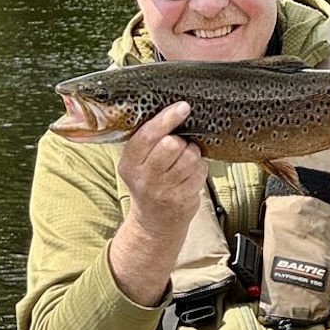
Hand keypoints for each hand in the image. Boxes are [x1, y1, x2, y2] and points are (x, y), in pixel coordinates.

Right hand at [117, 101, 208, 237]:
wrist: (154, 222)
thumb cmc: (148, 184)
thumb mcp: (137, 164)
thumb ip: (147, 142)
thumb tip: (173, 111)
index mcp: (130, 164)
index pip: (148, 135)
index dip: (167, 119)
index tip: (182, 107)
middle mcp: (145, 178)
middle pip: (172, 145)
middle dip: (180, 140)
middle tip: (178, 145)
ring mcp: (165, 190)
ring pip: (189, 157)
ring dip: (192, 153)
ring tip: (184, 161)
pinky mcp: (183, 198)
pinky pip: (200, 171)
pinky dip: (199, 168)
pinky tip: (190, 174)